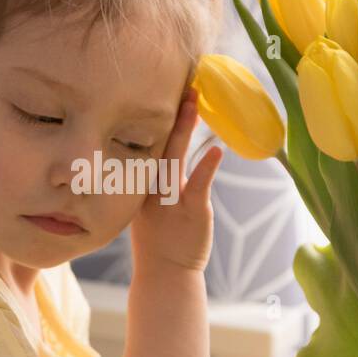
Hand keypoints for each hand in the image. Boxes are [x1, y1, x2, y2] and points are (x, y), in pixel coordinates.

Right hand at [130, 86, 222, 273]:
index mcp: (141, 182)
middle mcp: (151, 186)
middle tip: (180, 82)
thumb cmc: (162, 240)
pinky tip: (215, 149)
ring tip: (193, 100)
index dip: (156, 115)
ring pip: (175, 156)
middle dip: (168, 111)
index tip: (165, 88)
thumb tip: (166, 155)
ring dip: (184, 127)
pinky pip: (198, 184)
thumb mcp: (151, 207)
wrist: (165, 274)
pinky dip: (206, 167)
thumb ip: (156, 180)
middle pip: (159, 141)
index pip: (148, 142)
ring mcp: (169, 197)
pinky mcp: (190, 210)